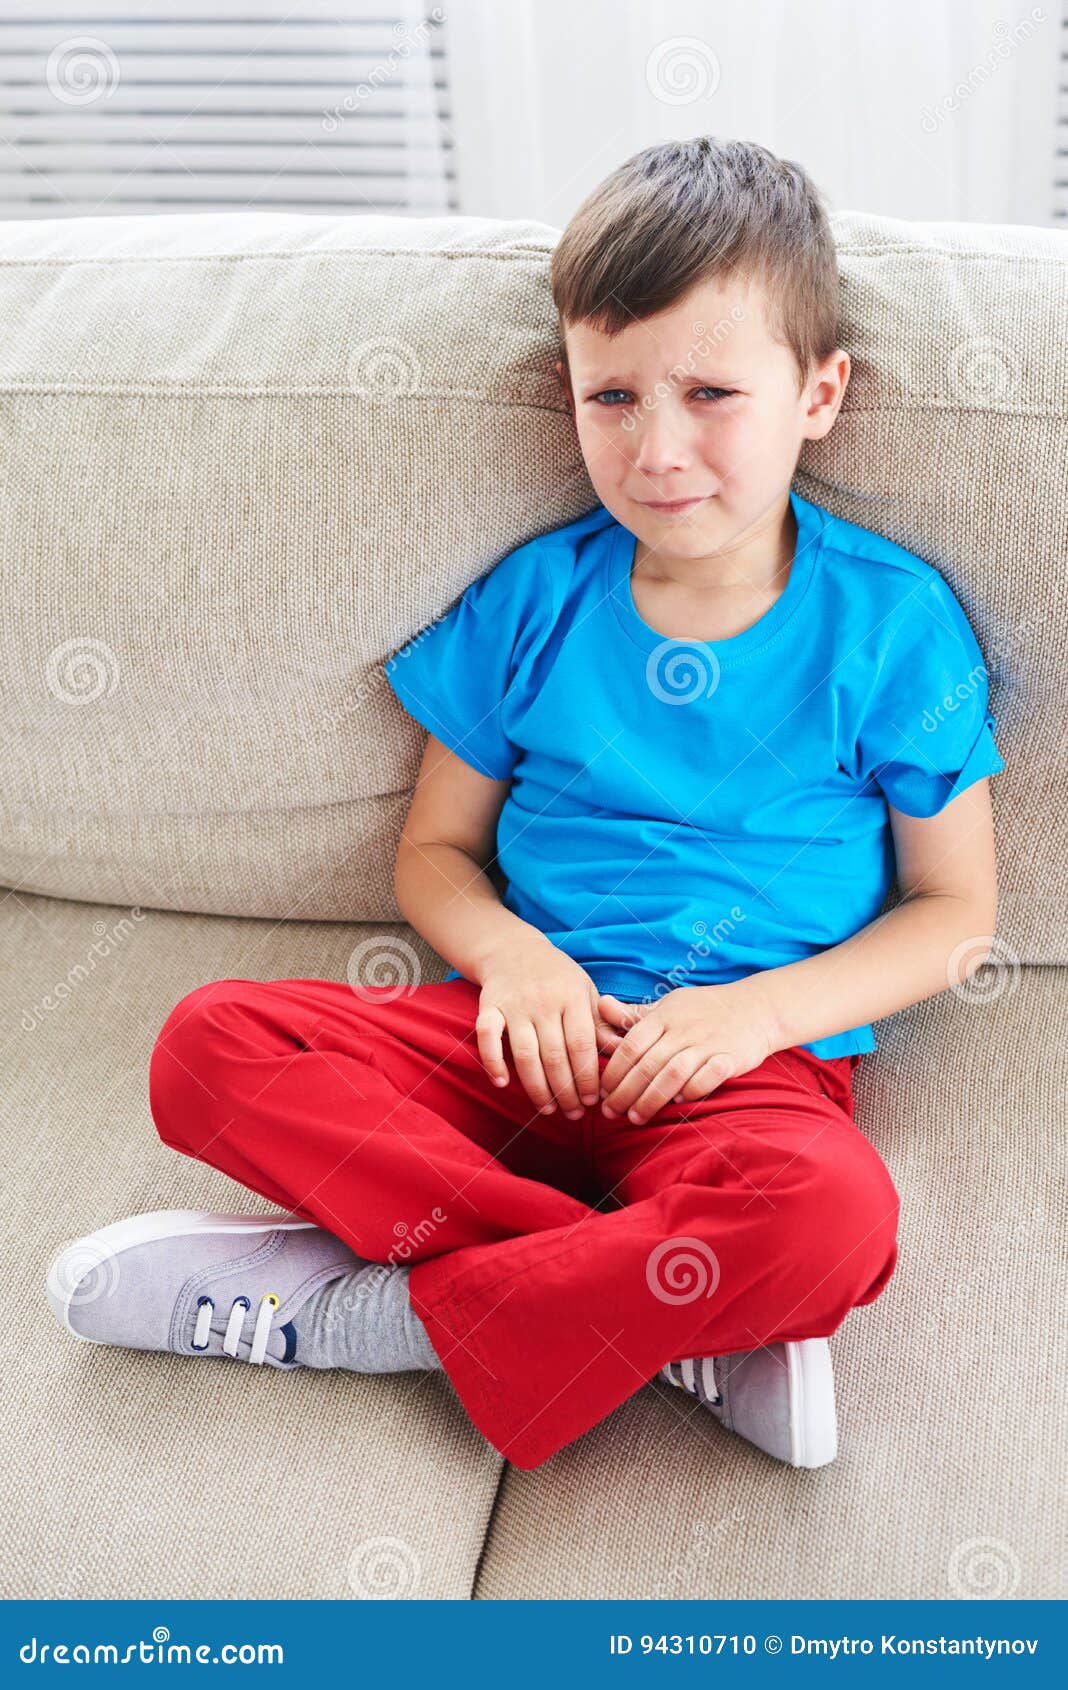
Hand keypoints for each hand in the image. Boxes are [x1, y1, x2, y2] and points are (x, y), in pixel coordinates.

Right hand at [475, 939, 623, 1118]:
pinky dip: (492, 1061)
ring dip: (536, 1087)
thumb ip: (601, 1023)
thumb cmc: (557, 976)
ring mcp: (514, 1004)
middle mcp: (543, 1001)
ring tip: (548, 1109)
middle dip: (566, 1090)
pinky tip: (502, 1083)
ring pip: (525, 1054)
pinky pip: (487, 1036)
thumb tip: (620, 1052)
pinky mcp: (488, 1006)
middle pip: (554, 1055)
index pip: (581, 1044)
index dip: (588, 1076)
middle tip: (573, 1113)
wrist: (513, 950)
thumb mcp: (585, 991)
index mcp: (571, 996)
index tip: (593, 1100)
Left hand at [597, 981, 777, 1123]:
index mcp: (664, 1017)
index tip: (601, 1092)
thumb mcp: (667, 1006)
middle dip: (624, 1093)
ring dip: (651, 1099)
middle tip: (610, 1113)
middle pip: (647, 1065)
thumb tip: (600, 1005)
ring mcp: (708, 1043)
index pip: (630, 1046)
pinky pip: (708, 1077)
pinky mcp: (731, 1057)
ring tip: (635, 1118)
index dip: (613, 1072)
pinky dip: (692, 1091)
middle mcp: (683, 1030)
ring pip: (672, 1074)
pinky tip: (678, 1104)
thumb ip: (634, 1014)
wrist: (756, 1007)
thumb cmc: (704, 1010)